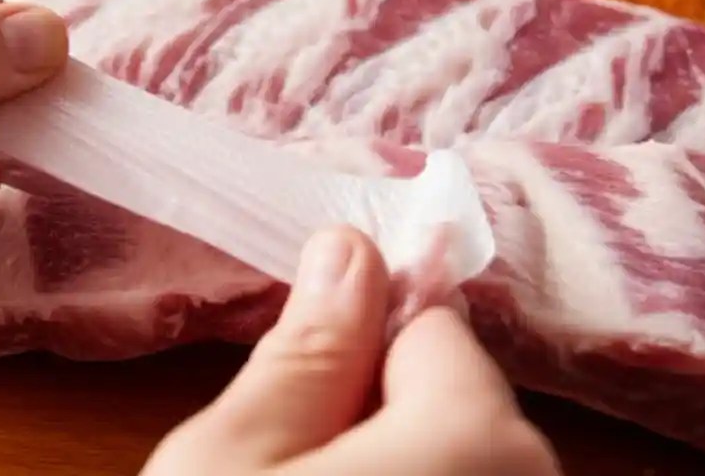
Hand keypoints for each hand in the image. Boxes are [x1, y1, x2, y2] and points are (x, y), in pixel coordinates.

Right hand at [142, 227, 561, 475]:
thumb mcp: (230, 460)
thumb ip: (304, 352)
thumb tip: (349, 250)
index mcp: (474, 437)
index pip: (431, 323)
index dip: (356, 341)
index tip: (303, 380)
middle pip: (453, 397)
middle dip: (377, 410)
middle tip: (285, 464)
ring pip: (459, 457)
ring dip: (392, 462)